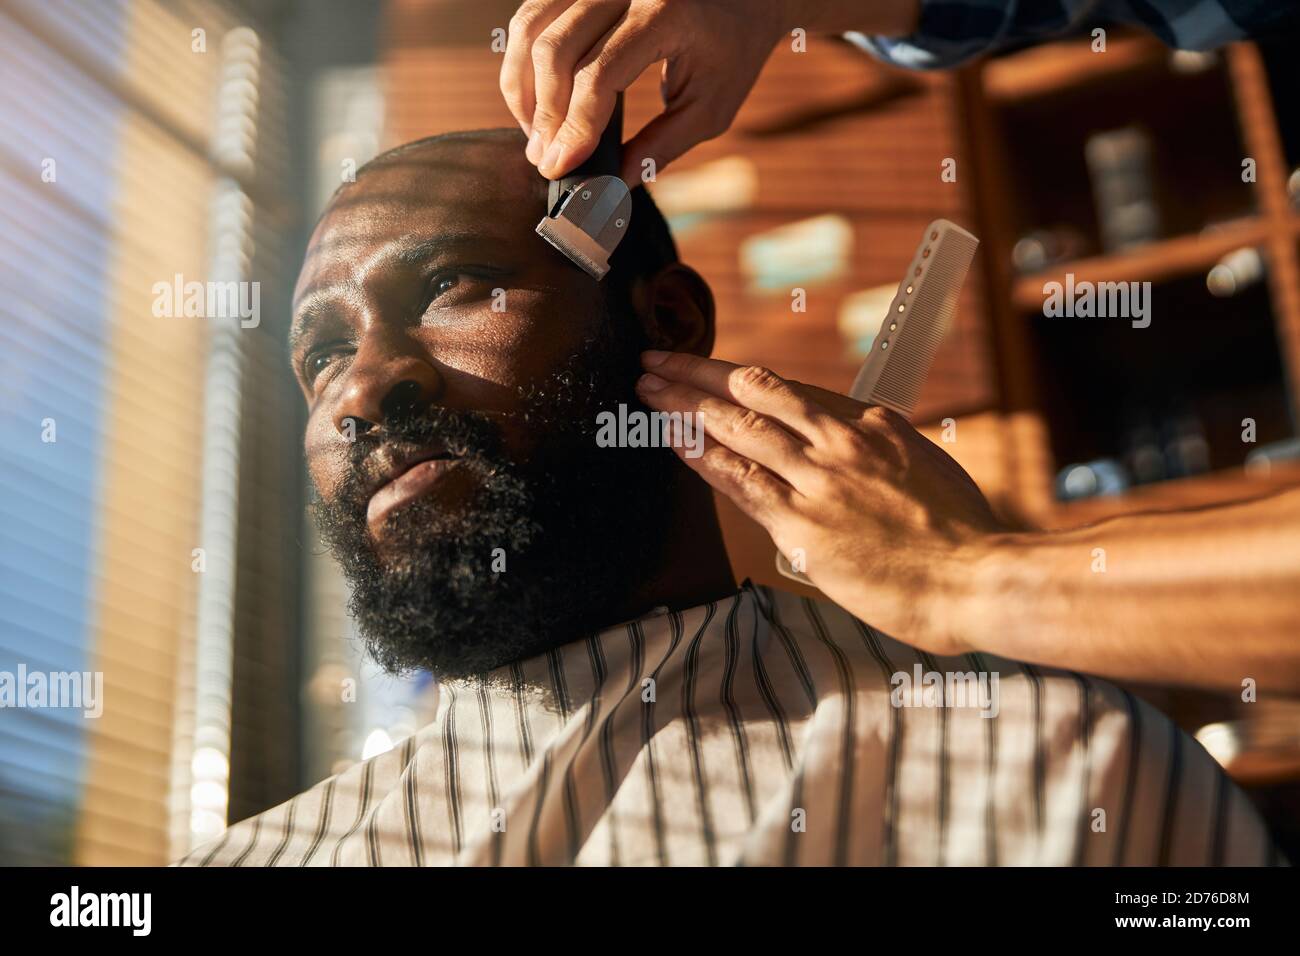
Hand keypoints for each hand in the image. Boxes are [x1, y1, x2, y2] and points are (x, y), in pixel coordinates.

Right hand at [500, 0, 794, 181]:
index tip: (558, 166)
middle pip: (557, 50)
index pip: (600, 74)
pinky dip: (525, 59)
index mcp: (665, 13)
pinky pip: (534, 13)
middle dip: (544, 114)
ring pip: (532, 26)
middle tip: (545, 159)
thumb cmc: (733, 51)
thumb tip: (612, 182)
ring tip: (536, 133)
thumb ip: (662, 147)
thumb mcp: (710, 108)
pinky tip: (536, 99)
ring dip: (522, 86)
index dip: (574, 126)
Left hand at [635, 350, 1005, 652]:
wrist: (977, 576)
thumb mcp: (926, 470)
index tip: (711, 369)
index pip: (791, 392)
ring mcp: (818, 479)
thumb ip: (882, 456)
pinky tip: (672, 439)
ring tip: (648, 389)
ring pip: (737, 428)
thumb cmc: (962, 534)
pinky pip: (739, 481)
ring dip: (684, 405)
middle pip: (753, 395)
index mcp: (871, 423)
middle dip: (696, 374)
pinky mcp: (802, 524)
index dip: (741, 379)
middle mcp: (839, 439)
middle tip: (656, 360)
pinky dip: (702, 456)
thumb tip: (859, 454)